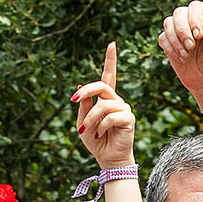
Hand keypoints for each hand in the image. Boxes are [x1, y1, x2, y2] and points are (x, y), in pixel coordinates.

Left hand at [72, 44, 136, 168]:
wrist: (107, 158)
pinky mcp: (129, 119)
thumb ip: (84, 105)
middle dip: (86, 91)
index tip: (112, 44)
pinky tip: (100, 134)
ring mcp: (123, 109)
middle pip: (101, 86)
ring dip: (90, 119)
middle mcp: (116, 100)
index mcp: (105, 99)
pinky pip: (111, 117)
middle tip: (74, 99)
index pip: (109, 76)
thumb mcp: (82, 121)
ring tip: (87, 131)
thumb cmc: (95, 140)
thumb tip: (81, 88)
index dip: (110, 60)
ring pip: (103, 105)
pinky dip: (101, 126)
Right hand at [159, 0, 202, 94]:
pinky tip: (181, 58)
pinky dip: (170, 48)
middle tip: (191, 47)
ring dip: (176, 40)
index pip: (194, 6)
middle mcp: (191, 19)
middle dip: (183, 31)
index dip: (194, 19)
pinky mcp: (168, 40)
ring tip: (186, 55)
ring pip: (168, 23)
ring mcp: (178, 29)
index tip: (198, 36)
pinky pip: (162, 37)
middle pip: (178, 13)